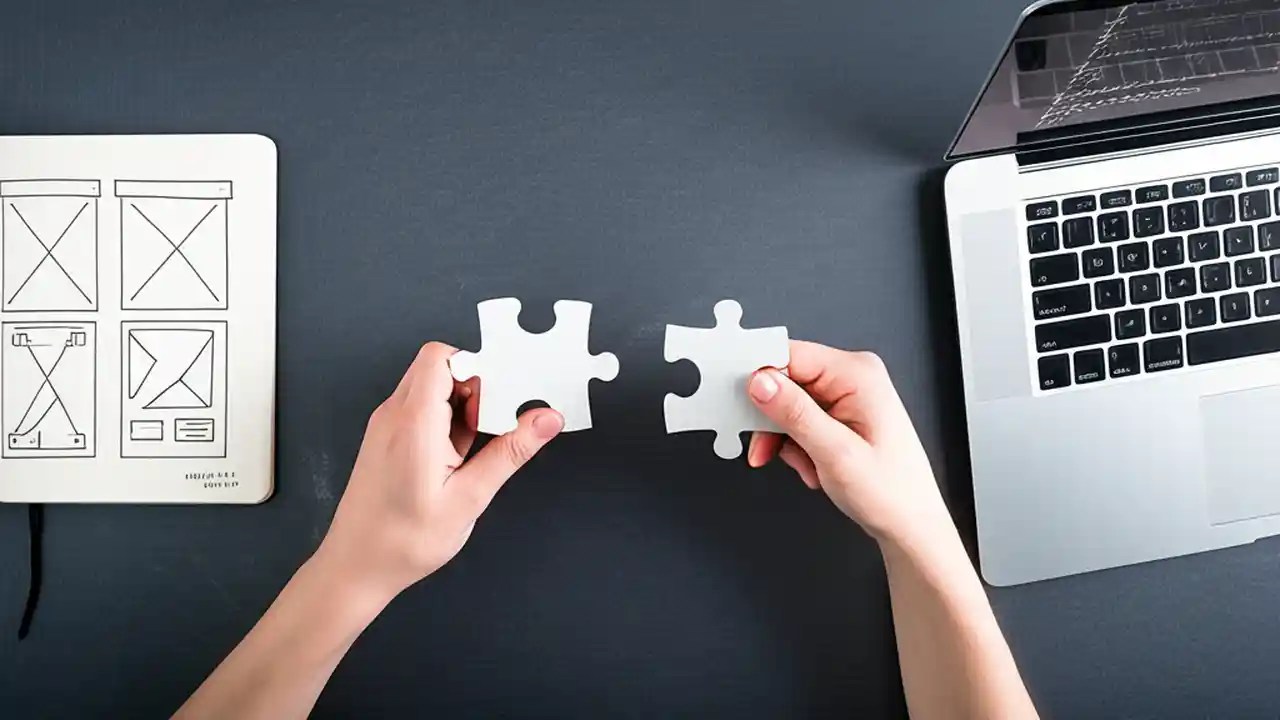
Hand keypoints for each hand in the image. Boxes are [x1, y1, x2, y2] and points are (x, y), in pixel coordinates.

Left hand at [314, 342, 563, 606]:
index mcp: (414, 422)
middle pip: (439, 367)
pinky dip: (445, 422)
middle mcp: (394, 414)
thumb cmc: (406, 541)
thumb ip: (510, 452)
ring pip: (431, 387)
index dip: (478, 367)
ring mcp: (386, 425)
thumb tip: (546, 418)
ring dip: (461, 407)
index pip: (441, 357)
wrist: (356, 567)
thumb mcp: (469, 498)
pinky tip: (455, 460)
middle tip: (491, 430)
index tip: (504, 397)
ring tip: (470, 452)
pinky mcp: (386, 438)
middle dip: (475, 388)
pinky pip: (421, 409)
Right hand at [745, 341, 953, 550]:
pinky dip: (796, 446)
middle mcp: (853, 377)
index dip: (759, 377)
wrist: (910, 525)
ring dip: (785, 438)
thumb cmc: (891, 492)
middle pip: (785, 380)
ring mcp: (847, 395)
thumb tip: (760, 381)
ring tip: (805, 466)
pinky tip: (811, 467)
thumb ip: (794, 413)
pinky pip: (799, 419)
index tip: (737, 400)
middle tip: (766, 449)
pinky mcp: (840, 414)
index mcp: (858, 374)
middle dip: (772, 420)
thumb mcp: (835, 453)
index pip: (790, 354)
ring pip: (788, 404)